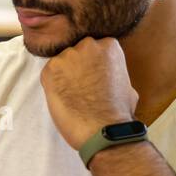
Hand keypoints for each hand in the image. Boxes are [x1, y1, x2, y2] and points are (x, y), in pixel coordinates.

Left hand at [39, 37, 138, 151]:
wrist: (102, 130)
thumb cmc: (118, 111)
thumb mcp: (126, 83)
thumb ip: (112, 70)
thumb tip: (108, 73)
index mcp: (109, 45)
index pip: (95, 47)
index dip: (92, 62)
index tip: (93, 74)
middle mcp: (87, 45)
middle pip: (77, 50)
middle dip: (78, 65)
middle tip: (82, 84)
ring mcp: (67, 55)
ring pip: (62, 61)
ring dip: (64, 74)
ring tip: (73, 94)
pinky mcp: (50, 69)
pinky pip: (49, 73)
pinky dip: (53, 84)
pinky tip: (64, 98)